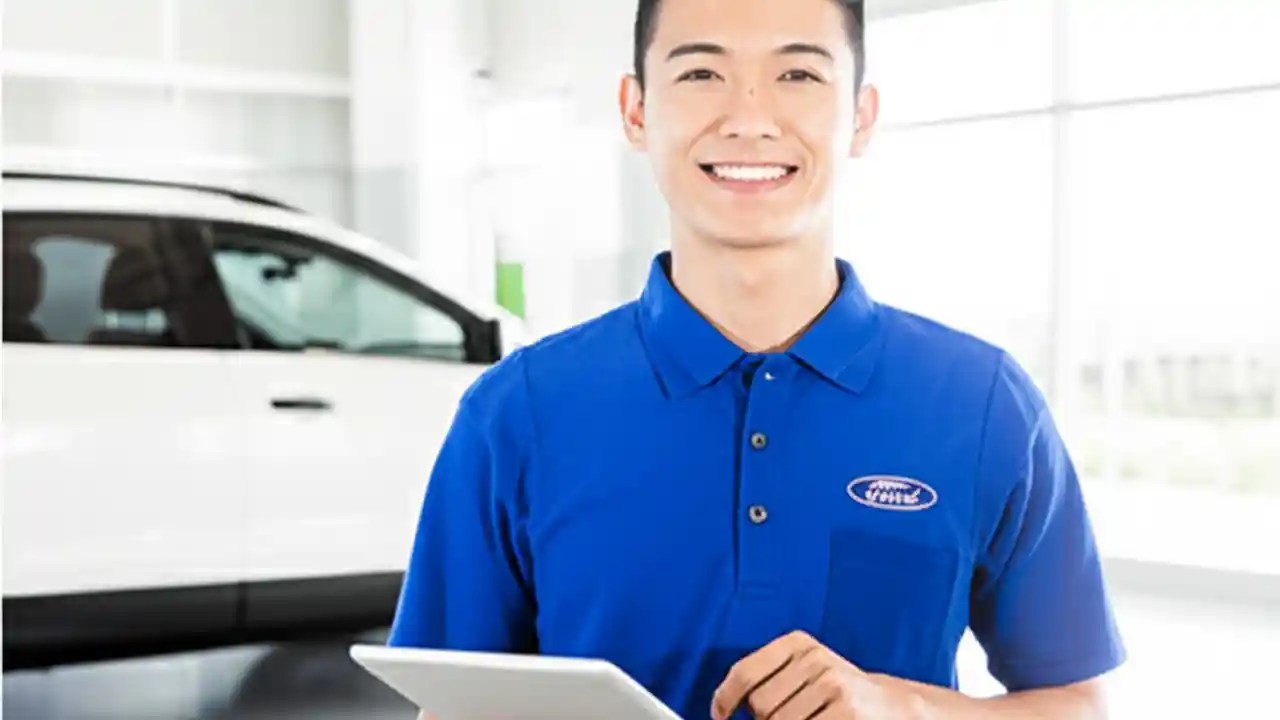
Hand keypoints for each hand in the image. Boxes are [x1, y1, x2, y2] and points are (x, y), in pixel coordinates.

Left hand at [711, 631, 932, 719]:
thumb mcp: (804, 673)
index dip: (725, 699)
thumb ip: (768, 681)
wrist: (892, 706)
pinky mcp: (847, 710)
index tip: (720, 717)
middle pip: (760, 705)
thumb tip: (723, 710)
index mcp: (798, 644)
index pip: (745, 673)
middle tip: (790, 717)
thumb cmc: (837, 693)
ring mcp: (832, 684)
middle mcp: (815, 659)